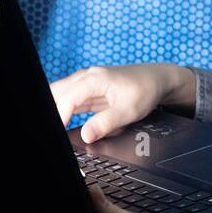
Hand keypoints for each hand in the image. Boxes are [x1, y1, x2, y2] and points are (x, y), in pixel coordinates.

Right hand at [48, 62, 196, 142]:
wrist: (157, 79)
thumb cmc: (146, 90)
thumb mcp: (129, 111)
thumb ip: (106, 123)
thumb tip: (86, 136)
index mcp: (95, 78)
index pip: (68, 98)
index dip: (61, 117)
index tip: (60, 133)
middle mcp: (87, 77)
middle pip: (58, 93)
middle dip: (54, 110)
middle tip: (54, 130)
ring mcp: (87, 82)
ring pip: (62, 94)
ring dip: (57, 110)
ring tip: (58, 126)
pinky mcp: (89, 90)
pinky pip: (70, 99)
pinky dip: (64, 110)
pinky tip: (62, 122)